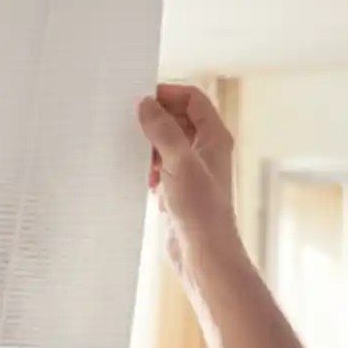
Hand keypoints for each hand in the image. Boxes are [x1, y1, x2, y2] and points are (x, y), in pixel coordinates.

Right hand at [138, 84, 238, 270]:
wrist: (204, 253)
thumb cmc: (201, 210)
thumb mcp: (179, 162)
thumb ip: (163, 130)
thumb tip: (146, 104)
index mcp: (215, 137)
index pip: (193, 99)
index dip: (169, 94)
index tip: (142, 98)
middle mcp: (206, 150)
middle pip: (179, 118)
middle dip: (156, 119)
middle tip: (132, 122)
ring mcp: (193, 169)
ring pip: (168, 142)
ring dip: (151, 144)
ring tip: (137, 154)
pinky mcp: (181, 188)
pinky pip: (162, 165)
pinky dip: (150, 166)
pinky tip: (144, 178)